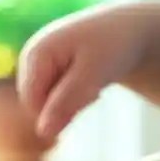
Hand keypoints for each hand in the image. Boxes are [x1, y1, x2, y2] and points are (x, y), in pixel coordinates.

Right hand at [18, 4, 152, 138]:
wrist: (131, 27)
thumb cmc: (115, 46)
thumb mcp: (94, 75)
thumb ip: (67, 103)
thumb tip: (43, 133)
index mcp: (35, 52)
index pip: (32, 102)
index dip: (59, 111)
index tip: (93, 96)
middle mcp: (28, 56)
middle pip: (36, 103)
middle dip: (65, 105)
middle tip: (95, 89)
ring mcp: (35, 62)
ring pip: (44, 102)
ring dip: (70, 102)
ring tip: (93, 84)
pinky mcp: (43, 68)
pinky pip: (50, 96)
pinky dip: (70, 96)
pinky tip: (87, 82)